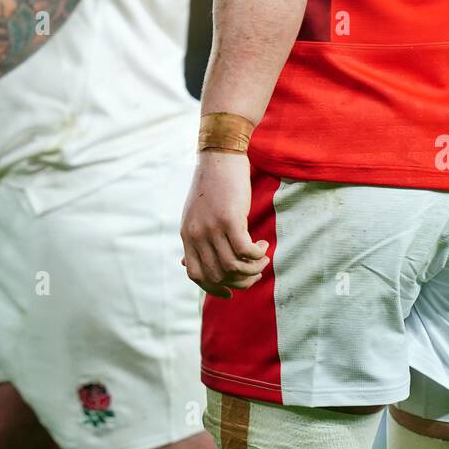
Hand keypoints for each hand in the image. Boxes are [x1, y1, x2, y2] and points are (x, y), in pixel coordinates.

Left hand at [180, 151, 269, 298]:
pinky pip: (245, 251)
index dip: (214, 288)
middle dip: (240, 281)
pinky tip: (263, 246)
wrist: (220, 156)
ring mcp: (212, 227)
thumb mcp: (194, 214)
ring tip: (262, 258)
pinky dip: (257, 255)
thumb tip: (185, 263)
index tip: (231, 291)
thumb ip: (193, 239)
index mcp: (186, 235)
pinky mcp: (230, 219)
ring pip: (233, 266)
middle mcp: (196, 234)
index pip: (196, 274)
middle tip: (255, 272)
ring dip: (253, 269)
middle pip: (218, 275)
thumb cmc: (211, 185)